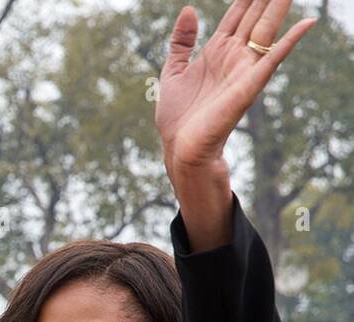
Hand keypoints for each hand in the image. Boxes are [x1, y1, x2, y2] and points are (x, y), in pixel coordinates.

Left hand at [157, 2, 316, 177]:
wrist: (180, 147)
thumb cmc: (177, 117)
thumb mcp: (173, 72)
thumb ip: (181, 42)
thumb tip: (188, 10)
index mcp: (216, 51)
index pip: (237, 14)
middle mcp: (234, 56)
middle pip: (255, 15)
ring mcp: (243, 68)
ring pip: (266, 28)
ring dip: (278, 6)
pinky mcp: (250, 84)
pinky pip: (274, 58)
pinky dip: (291, 40)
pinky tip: (308, 22)